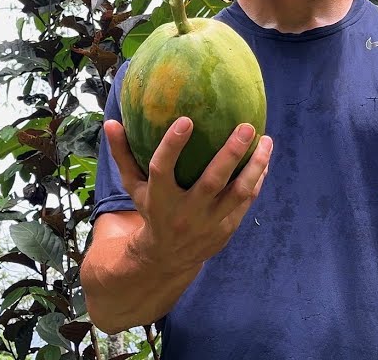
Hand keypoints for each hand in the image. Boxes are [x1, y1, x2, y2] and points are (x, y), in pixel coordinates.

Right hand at [103, 117, 272, 273]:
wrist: (167, 257)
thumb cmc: (151, 210)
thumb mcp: (133, 186)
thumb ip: (123, 154)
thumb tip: (111, 122)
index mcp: (159, 198)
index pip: (163, 169)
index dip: (173, 145)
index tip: (186, 119)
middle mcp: (185, 212)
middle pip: (211, 181)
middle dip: (230, 153)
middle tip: (246, 126)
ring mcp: (209, 222)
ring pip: (238, 192)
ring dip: (255, 165)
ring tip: (266, 140)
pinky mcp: (226, 228)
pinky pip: (246, 201)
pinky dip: (256, 179)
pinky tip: (263, 159)